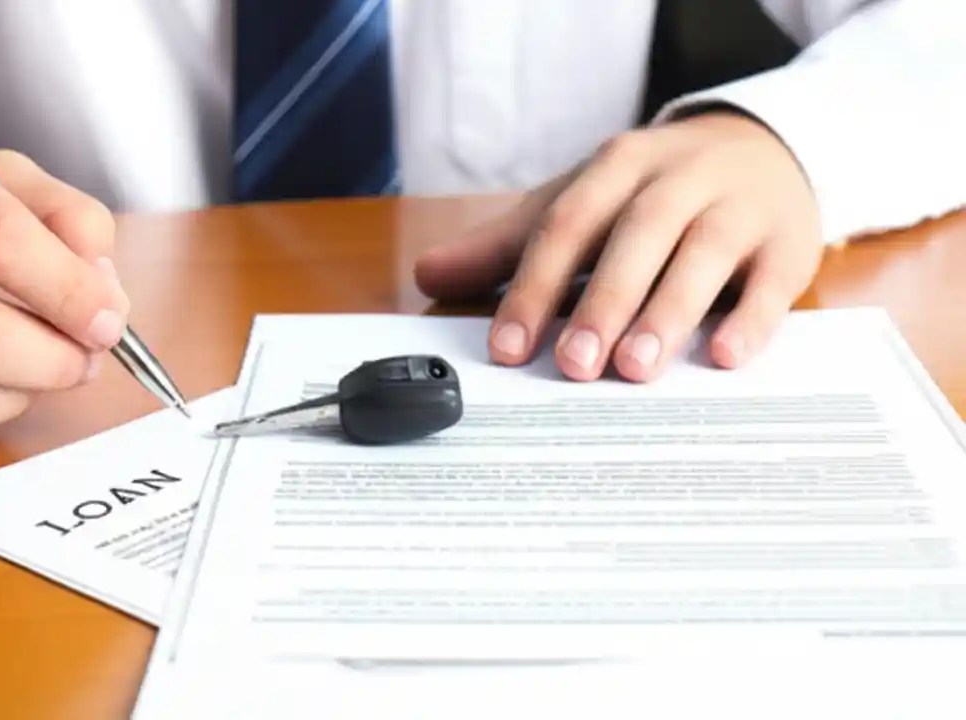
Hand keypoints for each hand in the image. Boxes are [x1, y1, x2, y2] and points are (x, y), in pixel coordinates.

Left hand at [415, 111, 823, 380]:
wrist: (765, 146)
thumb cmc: (653, 191)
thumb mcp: (581, 201)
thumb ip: (508, 244)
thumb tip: (428, 275)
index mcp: (617, 167)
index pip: (566, 224)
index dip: (533, 286)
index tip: (507, 348)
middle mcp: (679, 178)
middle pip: (636, 235)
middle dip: (601, 301)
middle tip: (573, 365)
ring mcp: (740, 206)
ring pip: (703, 254)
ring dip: (668, 312)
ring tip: (636, 368)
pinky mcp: (790, 242)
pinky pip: (773, 280)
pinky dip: (752, 318)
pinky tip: (724, 358)